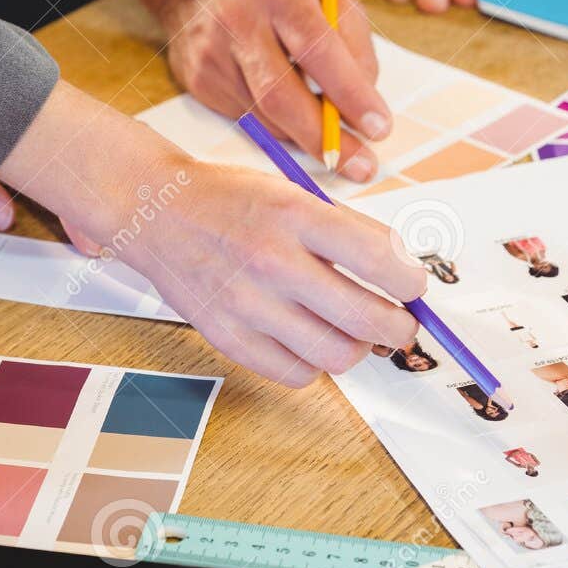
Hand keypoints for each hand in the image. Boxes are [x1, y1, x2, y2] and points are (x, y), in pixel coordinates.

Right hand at [0, 84, 427, 385]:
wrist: (154, 211)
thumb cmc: (228, 200)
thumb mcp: (292, 193)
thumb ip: (345, 230)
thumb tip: (399, 273)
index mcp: (296, 216)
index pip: (382, 262)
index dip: (412, 283)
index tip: (412, 287)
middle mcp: (272, 262)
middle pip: (367, 320)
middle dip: (398, 328)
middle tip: (399, 324)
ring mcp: (247, 305)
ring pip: (336, 356)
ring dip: (357, 349)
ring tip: (352, 333)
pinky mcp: (226, 337)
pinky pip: (295, 374)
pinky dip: (315, 365)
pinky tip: (311, 342)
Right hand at [161, 0, 390, 182]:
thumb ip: (354, 46)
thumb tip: (364, 107)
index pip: (318, 49)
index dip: (350, 94)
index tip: (380, 127)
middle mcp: (238, 21)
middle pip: (281, 95)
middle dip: (326, 138)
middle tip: (363, 165)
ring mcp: (211, 53)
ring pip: (265, 118)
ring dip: (307, 140)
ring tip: (338, 149)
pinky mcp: (198, 81)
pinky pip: (248, 122)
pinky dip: (281, 132)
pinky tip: (296, 125)